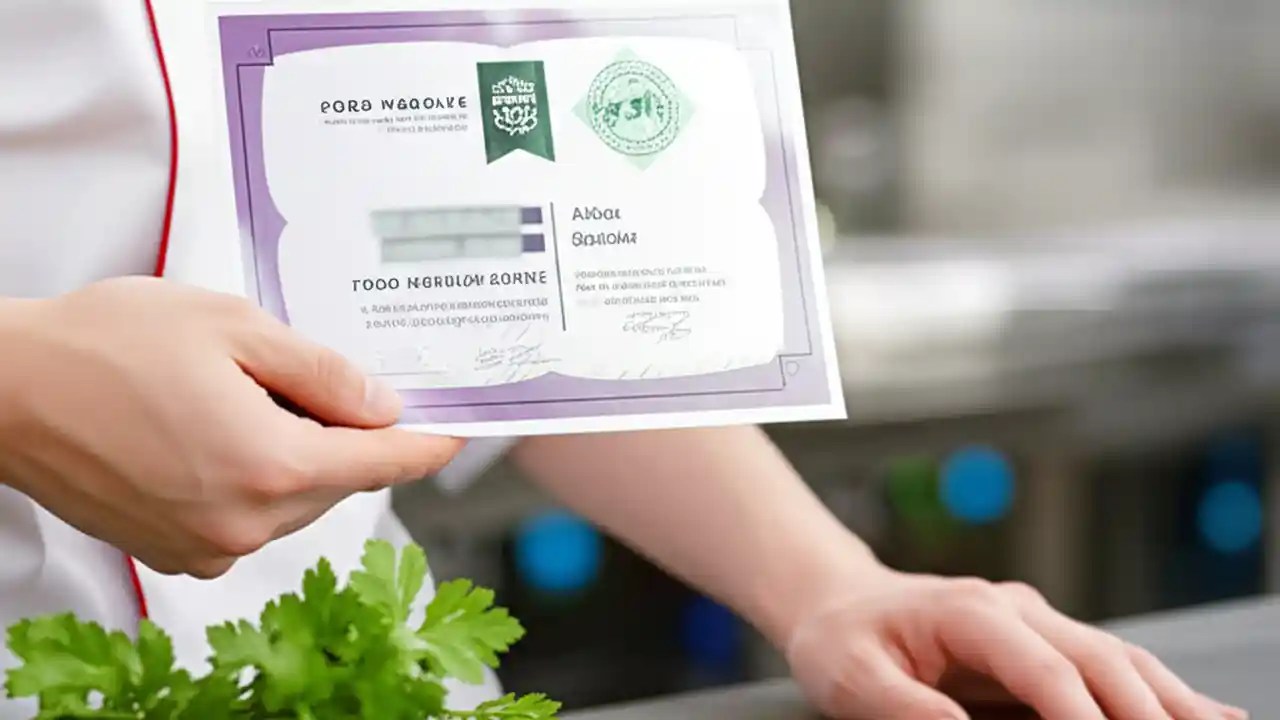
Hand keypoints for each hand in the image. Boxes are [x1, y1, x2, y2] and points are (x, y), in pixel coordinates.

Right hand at [0, 277, 462, 578]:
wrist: (5, 390)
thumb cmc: (104, 346)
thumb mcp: (233, 327)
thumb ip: (322, 371)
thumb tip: (381, 406)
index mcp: (269, 465)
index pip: (382, 462)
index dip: (426, 444)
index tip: (455, 433)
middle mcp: (244, 524)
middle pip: (340, 480)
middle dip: (349, 434)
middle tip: (328, 381)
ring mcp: (207, 547)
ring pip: (297, 501)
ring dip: (300, 454)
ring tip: (253, 395)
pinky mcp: (176, 553)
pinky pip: (252, 518)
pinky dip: (259, 479)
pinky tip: (223, 430)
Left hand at [785, 568, 1247, 719]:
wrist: (841, 602)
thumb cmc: (841, 639)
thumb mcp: (850, 676)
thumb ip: (905, 707)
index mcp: (968, 611)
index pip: (1044, 668)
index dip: (1084, 717)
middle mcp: (1015, 610)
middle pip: (1100, 659)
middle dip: (1147, 713)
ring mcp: (1037, 623)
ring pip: (1120, 660)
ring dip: (1170, 702)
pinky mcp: (1045, 644)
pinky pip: (1111, 668)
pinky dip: (1160, 694)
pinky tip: (1207, 715)